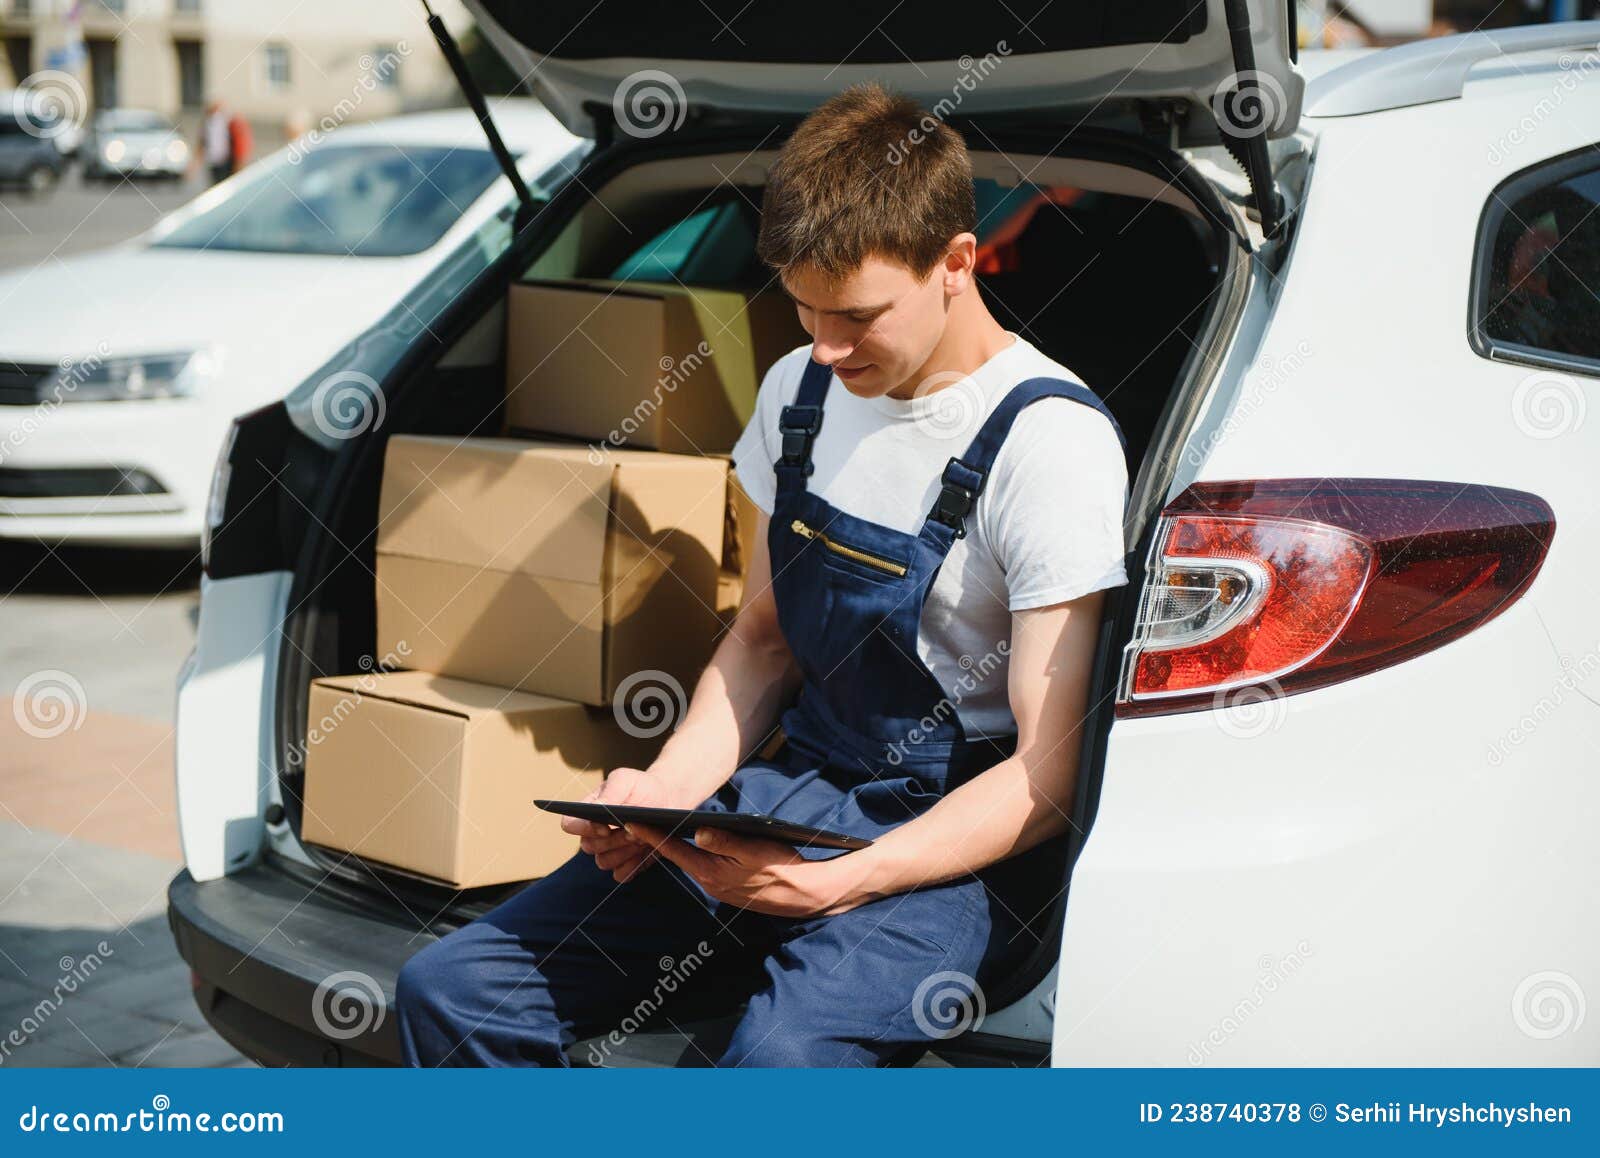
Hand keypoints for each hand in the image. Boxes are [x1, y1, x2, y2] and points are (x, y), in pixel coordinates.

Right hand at [560, 767, 686, 883]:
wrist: (669, 799)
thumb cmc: (643, 786)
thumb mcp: (626, 780)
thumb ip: (610, 792)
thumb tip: (594, 808)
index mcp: (588, 812)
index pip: (570, 824)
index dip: (583, 829)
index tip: (605, 827)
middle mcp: (595, 834)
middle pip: (588, 847)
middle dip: (612, 840)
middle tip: (632, 832)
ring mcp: (610, 851)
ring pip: (604, 862)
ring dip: (623, 852)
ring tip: (641, 839)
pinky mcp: (627, 864)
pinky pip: (621, 875)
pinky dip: (632, 866)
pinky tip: (644, 853)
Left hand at [622, 824, 865, 917]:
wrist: (806, 894)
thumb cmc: (782, 867)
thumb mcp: (753, 849)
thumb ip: (724, 841)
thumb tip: (698, 831)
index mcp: (711, 871)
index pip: (673, 849)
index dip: (650, 835)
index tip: (629, 822)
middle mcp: (710, 882)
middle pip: (679, 856)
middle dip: (659, 840)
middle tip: (638, 821)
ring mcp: (719, 888)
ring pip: (692, 863)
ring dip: (677, 848)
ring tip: (660, 829)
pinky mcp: (730, 889)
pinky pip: (706, 869)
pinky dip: (695, 856)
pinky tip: (694, 844)